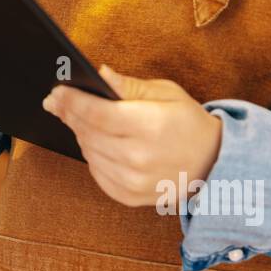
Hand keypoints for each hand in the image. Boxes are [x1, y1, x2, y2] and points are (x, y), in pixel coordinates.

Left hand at [42, 64, 222, 208]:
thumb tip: (100, 74)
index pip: (96, 113)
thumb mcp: (166, 93)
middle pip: (88, 133)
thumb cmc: (189, 123)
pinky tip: (97, 143)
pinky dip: (92, 156)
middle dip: (69, 114)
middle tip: (58, 101)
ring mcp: (134, 181)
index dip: (72, 101)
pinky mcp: (130, 197)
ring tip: (79, 119)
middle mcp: (139, 157)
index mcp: (150, 125)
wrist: (214, 163)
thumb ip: (129, 86)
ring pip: (88, 153)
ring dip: (80, 134)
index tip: (56, 92)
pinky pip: (97, 173)